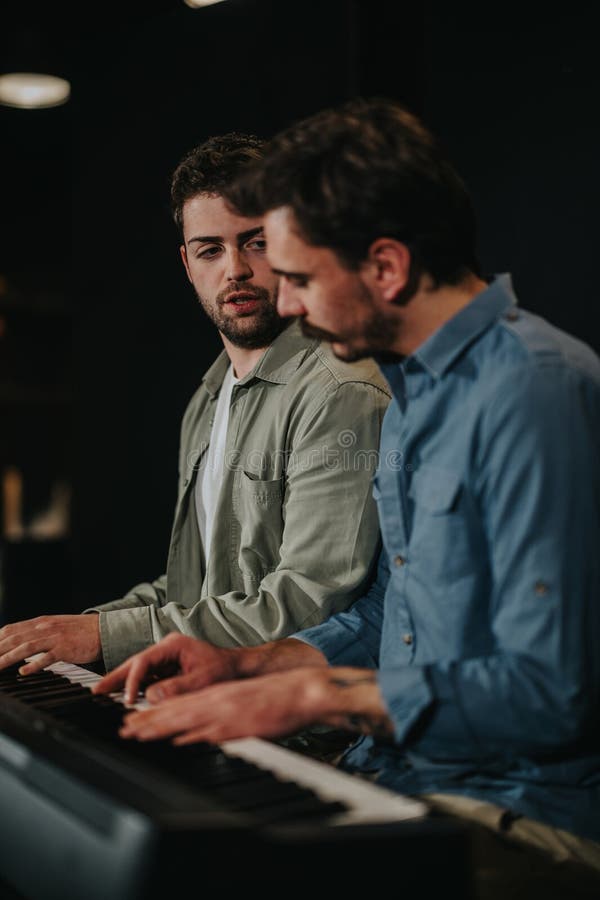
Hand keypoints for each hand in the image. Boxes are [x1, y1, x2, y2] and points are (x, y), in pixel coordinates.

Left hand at [0, 614, 101, 674]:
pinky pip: (47, 657)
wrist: (103, 630)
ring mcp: (55, 637)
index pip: (9, 630)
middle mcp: (44, 628)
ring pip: (26, 647)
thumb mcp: (54, 627)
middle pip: (13, 638)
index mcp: (39, 622)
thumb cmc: (78, 632)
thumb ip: (36, 633)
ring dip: (7, 658)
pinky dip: (34, 665)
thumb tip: (16, 643)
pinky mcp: (66, 648)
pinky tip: (23, 673)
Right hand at [92, 633, 238, 703]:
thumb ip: (178, 688)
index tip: (129, 700)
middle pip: (135, 663)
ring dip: (122, 682)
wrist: (238, 668)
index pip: (144, 661)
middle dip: (116, 677)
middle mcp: (166, 649)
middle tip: (97, 691)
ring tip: (102, 693)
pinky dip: (134, 686)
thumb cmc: (224, 671)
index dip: (133, 681)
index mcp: (173, 645)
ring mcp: (166, 658)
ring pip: (138, 670)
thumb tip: (151, 697)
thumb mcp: (203, 680)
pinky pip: (147, 677)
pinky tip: (122, 696)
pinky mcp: (168, 669)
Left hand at [118, 667, 327, 744]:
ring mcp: (226, 712)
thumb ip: (216, 716)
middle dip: (146, 722)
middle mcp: (216, 701)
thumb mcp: (238, 703)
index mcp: (216, 695)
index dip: (152, 714)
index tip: (131, 721)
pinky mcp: (239, 724)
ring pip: (186, 719)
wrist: (300, 691)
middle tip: (123, 730)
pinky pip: (210, 730)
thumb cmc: (273, 699)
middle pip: (174, 711)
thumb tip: (193, 733)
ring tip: (136, 735)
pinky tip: (175, 741)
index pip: (177, 704)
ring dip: (159, 728)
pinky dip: (190, 735)